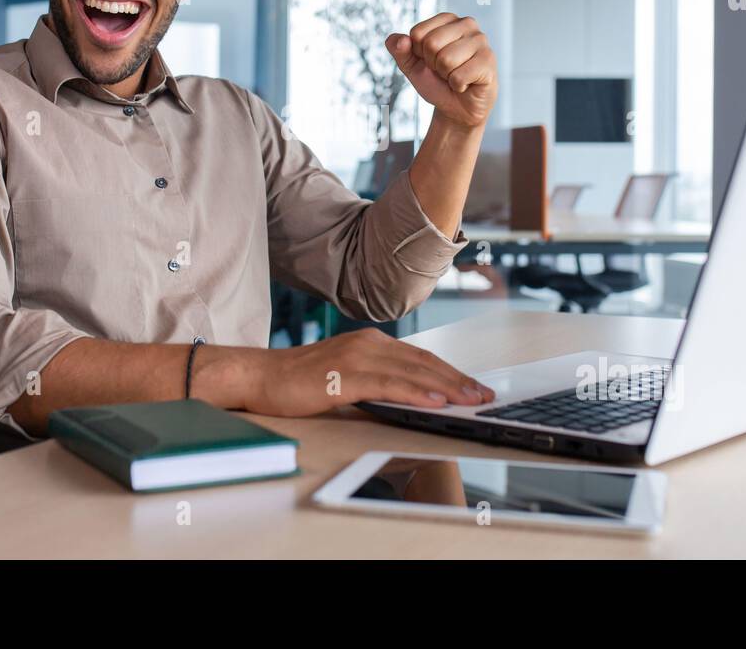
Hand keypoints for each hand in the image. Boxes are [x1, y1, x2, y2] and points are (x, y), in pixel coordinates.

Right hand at [244, 327, 495, 416]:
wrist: (260, 376)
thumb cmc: (299, 382)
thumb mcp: (346, 376)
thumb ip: (376, 380)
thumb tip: (410, 398)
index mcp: (371, 343)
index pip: (421, 358)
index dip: (452, 373)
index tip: (476, 387)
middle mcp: (368, 343)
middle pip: (424, 362)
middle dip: (459, 380)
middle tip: (485, 396)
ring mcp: (357, 356)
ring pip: (413, 371)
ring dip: (447, 387)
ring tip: (471, 400)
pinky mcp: (344, 374)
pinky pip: (389, 384)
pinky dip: (416, 392)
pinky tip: (435, 401)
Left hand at [386, 13, 496, 127]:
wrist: (457, 107)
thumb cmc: (437, 81)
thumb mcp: (411, 66)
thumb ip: (399, 50)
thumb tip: (400, 40)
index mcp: (447, 19)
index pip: (417, 33)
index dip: (419, 53)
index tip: (431, 60)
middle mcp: (467, 24)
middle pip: (431, 43)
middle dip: (433, 65)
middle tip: (445, 70)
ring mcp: (481, 40)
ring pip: (446, 60)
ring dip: (446, 76)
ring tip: (456, 76)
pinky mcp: (489, 60)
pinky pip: (459, 76)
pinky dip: (458, 86)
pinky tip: (467, 83)